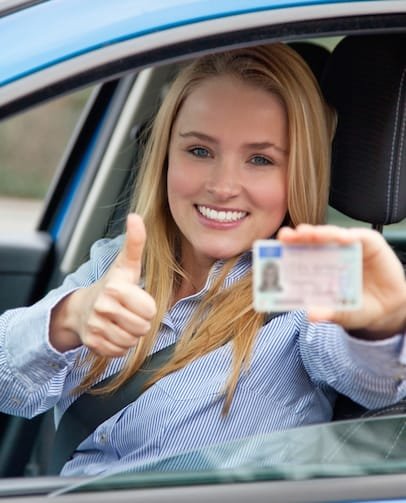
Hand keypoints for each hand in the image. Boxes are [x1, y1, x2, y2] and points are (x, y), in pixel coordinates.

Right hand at [50, 214, 156, 355]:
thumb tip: (135, 216)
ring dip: (130, 334)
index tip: (136, 300)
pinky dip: (119, 345)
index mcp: (116, 288)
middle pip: (142, 328)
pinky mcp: (91, 343)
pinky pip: (119, 352)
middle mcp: (103, 307)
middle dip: (140, 322)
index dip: (147, 307)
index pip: (150, 311)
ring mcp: (95, 327)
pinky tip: (112, 332)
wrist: (82, 307)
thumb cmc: (113, 285)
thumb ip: (135, 242)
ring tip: (121, 322)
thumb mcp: (127, 264)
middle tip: (129, 312)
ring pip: (131, 342)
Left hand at [277, 224, 405, 338]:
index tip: (275, 247)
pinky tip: (343, 238)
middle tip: (287, 237)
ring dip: (320, 233)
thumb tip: (310, 315)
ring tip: (310, 234)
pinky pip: (359, 237)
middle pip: (311, 241)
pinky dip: (350, 236)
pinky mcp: (370, 243)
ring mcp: (349, 246)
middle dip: (298, 237)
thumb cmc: (358, 307)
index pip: (299, 254)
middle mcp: (331, 253)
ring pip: (331, 235)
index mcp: (318, 267)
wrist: (388, 310)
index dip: (287, 249)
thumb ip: (328, 313)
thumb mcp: (342, 313)